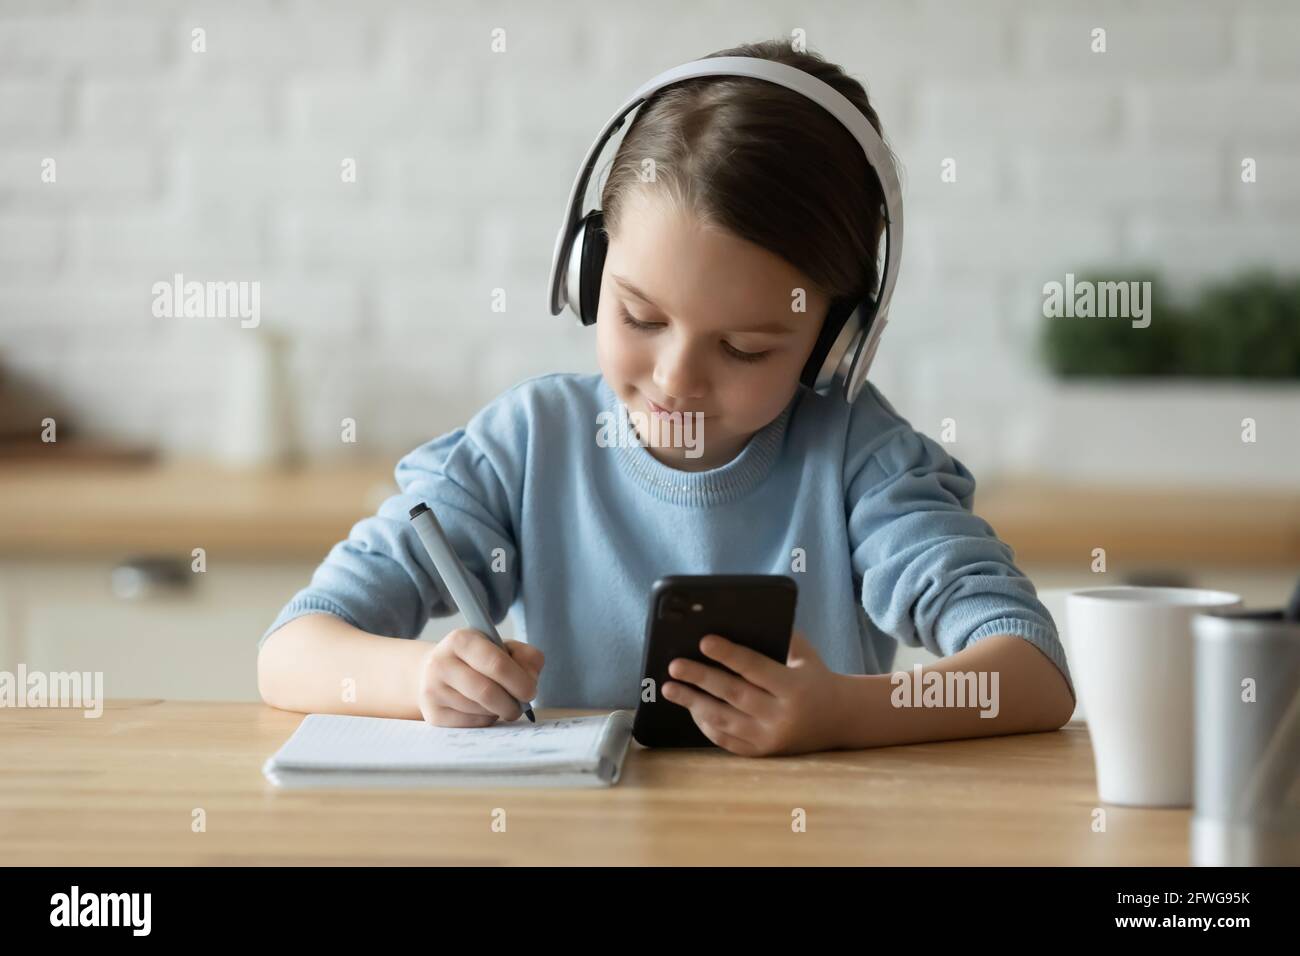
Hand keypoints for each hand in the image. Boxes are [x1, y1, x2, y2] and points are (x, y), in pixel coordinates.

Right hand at [415, 628, 542, 726]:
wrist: (436, 672)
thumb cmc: (478, 659)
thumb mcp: (502, 647)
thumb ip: (526, 657)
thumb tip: (530, 680)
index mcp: (461, 640)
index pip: (496, 664)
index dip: (520, 681)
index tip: (531, 691)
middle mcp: (441, 663)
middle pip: (487, 692)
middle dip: (512, 704)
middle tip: (521, 706)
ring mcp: (433, 690)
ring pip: (480, 710)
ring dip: (499, 711)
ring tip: (500, 703)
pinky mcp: (433, 714)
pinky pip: (471, 724)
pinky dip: (486, 720)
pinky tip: (484, 709)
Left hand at [661, 630, 845, 755]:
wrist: (840, 718)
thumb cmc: (814, 675)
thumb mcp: (804, 653)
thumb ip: (776, 636)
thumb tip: (733, 621)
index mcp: (795, 687)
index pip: (755, 668)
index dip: (729, 654)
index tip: (703, 641)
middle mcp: (782, 716)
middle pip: (733, 695)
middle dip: (701, 678)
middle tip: (674, 665)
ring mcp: (771, 738)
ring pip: (725, 720)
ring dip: (693, 703)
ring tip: (670, 688)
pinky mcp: (762, 752)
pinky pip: (727, 740)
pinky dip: (706, 725)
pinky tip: (691, 708)